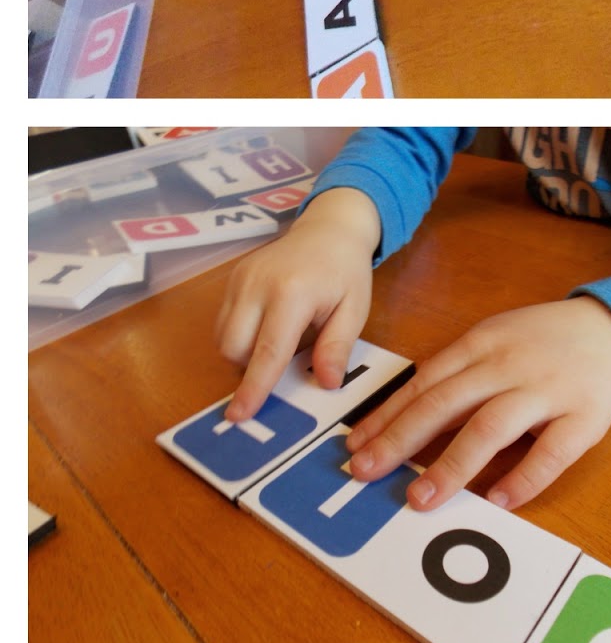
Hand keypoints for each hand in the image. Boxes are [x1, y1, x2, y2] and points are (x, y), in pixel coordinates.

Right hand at [214, 187, 379, 421]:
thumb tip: (326, 383)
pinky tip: (269, 323)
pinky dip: (240, 336)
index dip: (255, 387)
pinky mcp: (233, 278)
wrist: (331, 227)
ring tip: (283, 336)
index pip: (268, 350)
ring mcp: (241, 279)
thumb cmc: (347, 271)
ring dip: (245, 353)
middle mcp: (258, 284)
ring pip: (223, 339)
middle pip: (235, 349)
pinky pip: (223, 323)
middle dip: (253, 367)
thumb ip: (338, 346)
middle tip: (289, 357)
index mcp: (293, 292)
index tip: (240, 415)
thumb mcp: (355, 309)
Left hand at [344, 298, 610, 511]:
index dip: (389, 415)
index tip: (355, 447)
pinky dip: (523, 477)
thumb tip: (399, 419)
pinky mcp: (585, 416)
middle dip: (403, 439)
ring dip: (453, 464)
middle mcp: (511, 364)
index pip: (427, 381)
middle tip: (365, 473)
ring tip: (420, 498)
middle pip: (449, 402)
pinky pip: (551, 451)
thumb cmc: (544, 341)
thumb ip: (457, 372)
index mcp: (485, 342)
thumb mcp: (497, 339)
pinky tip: (497, 500)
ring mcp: (549, 389)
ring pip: (493, 425)